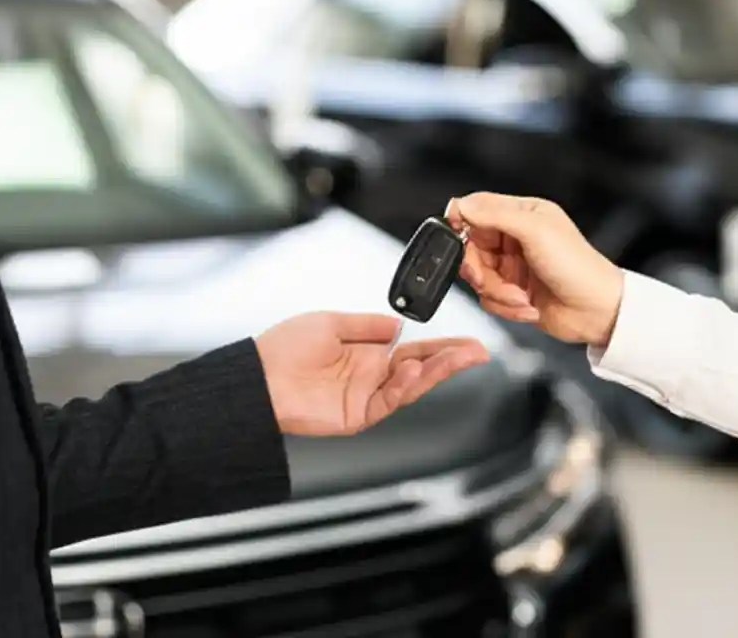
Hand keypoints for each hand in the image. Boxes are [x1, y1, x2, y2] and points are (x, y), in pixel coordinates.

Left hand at [255, 312, 488, 435]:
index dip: (443, 347)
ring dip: (437, 372)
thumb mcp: (332, 322)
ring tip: (459, 358)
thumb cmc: (283, 349)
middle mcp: (371, 377)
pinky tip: (415, 371)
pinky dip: (405, 387)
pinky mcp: (357, 416)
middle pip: (422, 368)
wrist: (258, 378)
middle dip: (452, 361)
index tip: (469, 342)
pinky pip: (389, 401)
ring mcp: (365, 397)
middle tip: (479, 352)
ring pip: (412, 386)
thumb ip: (369, 324)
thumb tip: (400, 324)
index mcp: (368, 354)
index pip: (415, 349)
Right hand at [448, 193, 623, 345]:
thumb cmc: (579, 268)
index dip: (462, 224)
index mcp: (522, 214)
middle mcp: (515, 238)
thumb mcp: (536, 231)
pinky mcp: (512, 292)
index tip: (458, 239)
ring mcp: (513, 267)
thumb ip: (495, 214)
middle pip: (470, 247)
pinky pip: (488, 299)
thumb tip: (461, 205)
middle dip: (480, 269)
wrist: (597, 311)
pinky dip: (505, 306)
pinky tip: (528, 306)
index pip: (476, 209)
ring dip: (497, 292)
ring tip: (521, 297)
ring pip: (477, 277)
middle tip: (489, 278)